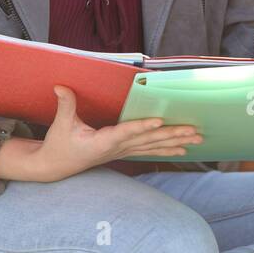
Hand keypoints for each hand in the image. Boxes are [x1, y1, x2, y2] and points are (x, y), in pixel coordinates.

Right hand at [30, 86, 203, 181]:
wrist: (57, 166)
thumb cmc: (59, 144)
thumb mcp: (61, 124)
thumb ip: (65, 105)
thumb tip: (60, 86)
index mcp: (101, 143)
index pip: (125, 133)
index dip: (142, 127)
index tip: (160, 121)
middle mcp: (116, 149)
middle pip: (148, 141)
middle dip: (172, 135)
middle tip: (194, 131)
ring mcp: (122, 152)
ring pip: (153, 147)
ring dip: (176, 142)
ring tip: (197, 139)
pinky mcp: (124, 152)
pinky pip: (149, 151)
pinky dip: (167, 150)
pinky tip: (183, 150)